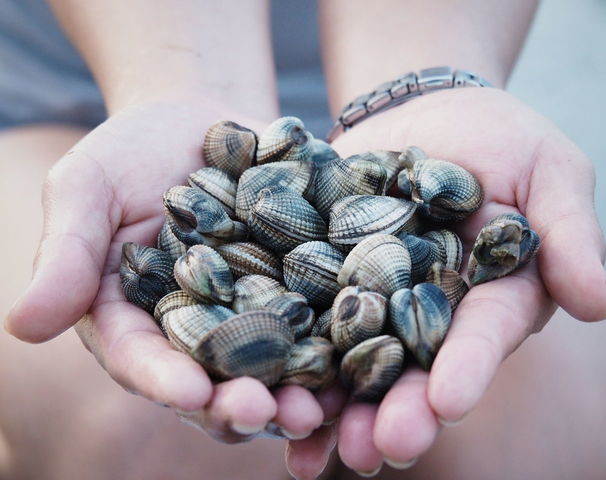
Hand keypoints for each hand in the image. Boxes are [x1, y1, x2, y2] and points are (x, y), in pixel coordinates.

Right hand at [4, 96, 331, 444]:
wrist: (200, 120)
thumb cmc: (130, 152)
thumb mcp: (86, 189)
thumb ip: (65, 253)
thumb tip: (23, 325)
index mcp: (136, 319)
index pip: (143, 360)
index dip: (164, 381)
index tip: (190, 394)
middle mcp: (195, 330)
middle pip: (213, 379)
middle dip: (238, 402)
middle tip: (266, 413)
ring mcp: (250, 314)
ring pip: (270, 367)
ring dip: (294, 392)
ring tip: (319, 407)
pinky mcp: (298, 289)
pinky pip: (318, 324)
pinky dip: (336, 345)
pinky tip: (360, 356)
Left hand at [286, 87, 605, 476]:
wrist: (427, 114)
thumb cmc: (502, 140)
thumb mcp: (548, 171)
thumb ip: (569, 234)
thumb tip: (601, 303)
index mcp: (490, 297)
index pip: (483, 334)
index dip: (468, 367)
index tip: (448, 401)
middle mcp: (432, 313)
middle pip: (413, 368)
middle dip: (396, 410)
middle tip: (377, 449)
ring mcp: (374, 300)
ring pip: (354, 363)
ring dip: (335, 408)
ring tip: (312, 450)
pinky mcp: (324, 278)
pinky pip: (305, 322)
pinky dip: (288, 361)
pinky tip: (266, 402)